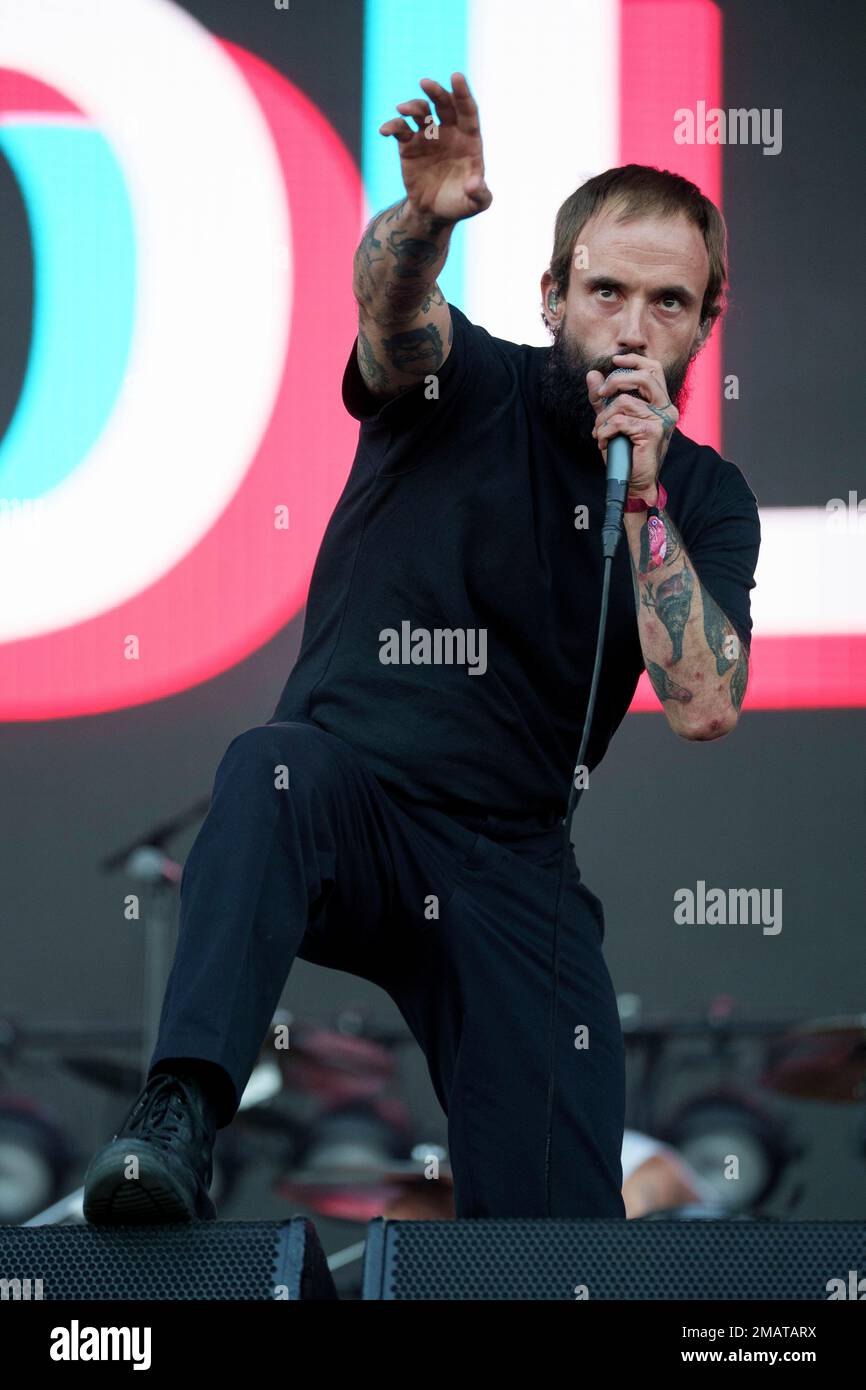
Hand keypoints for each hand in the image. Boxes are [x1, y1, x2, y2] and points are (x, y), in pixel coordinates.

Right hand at [378, 72, 492, 224]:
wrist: (434, 213)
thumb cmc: (460, 204)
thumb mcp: (476, 203)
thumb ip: (480, 194)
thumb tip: (474, 185)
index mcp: (469, 139)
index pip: (467, 111)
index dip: (462, 94)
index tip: (456, 77)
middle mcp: (449, 132)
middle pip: (443, 104)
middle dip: (436, 92)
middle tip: (425, 83)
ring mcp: (428, 136)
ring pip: (421, 112)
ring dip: (413, 106)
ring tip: (403, 110)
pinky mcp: (409, 145)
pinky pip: (400, 130)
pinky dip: (392, 126)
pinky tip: (385, 130)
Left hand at [587, 353, 678, 499]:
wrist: (634, 481)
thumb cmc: (625, 451)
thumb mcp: (611, 419)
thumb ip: (603, 398)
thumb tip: (592, 374)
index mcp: (660, 402)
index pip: (654, 369)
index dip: (635, 360)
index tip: (614, 360)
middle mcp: (666, 408)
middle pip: (643, 377)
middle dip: (616, 381)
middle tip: (600, 395)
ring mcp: (662, 419)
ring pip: (624, 401)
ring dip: (604, 417)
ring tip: (599, 431)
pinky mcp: (653, 431)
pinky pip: (620, 421)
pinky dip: (605, 431)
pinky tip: (603, 442)